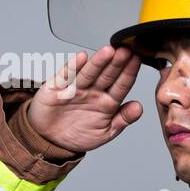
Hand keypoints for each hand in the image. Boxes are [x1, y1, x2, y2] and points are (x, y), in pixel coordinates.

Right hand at [25, 46, 143, 152]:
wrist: (50, 140)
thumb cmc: (79, 134)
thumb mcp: (106, 132)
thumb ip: (123, 119)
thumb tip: (139, 108)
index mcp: (108, 101)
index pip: (121, 85)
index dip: (129, 73)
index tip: (137, 60)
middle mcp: (93, 92)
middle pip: (107, 75)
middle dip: (117, 63)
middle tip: (126, 50)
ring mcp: (76, 88)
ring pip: (89, 73)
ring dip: (98, 62)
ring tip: (109, 51)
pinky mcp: (56, 88)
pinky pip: (65, 76)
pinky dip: (72, 67)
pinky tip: (81, 57)